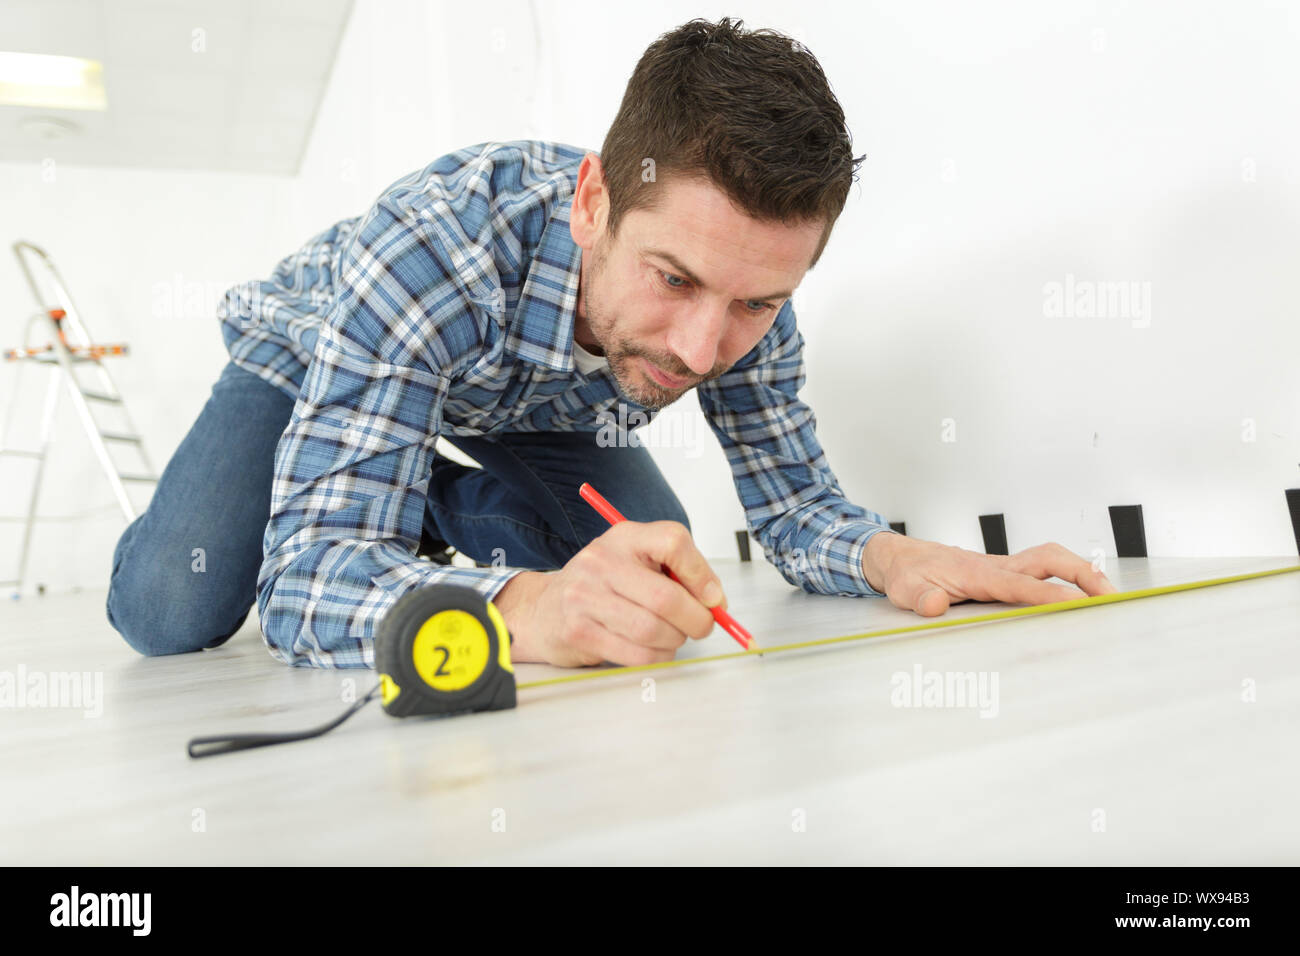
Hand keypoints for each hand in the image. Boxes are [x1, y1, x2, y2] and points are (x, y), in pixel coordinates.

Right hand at [490, 521, 724, 666]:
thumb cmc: (602, 586)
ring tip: (672, 636)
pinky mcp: (580, 632)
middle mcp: (601, 562)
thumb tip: (715, 602)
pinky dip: (657, 657)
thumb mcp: (636, 562)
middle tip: (701, 626)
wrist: (544, 609)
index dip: (701, 572)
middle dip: (696, 620)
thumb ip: (677, 574)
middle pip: (666, 597)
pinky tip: (654, 650)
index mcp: (624, 537)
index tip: (712, 596)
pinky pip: (636, 654)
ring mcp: (586, 597)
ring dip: (675, 641)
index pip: (672, 541)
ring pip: (653, 630)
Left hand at [863, 533, 1117, 616]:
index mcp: (978, 573)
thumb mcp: (905, 589)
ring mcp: (1005, 568)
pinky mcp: (1007, 574)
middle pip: (1049, 559)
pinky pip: (1045, 571)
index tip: (1076, 604)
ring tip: (1109, 598)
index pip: (1020, 584)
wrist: (903, 558)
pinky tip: (1085, 595)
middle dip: (1083, 574)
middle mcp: (998, 566)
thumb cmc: (908, 573)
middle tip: (1110, 598)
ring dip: (1083, 574)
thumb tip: (936, 604)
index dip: (1048, 594)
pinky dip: (1070, 577)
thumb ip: (921, 598)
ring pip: (1052, 561)